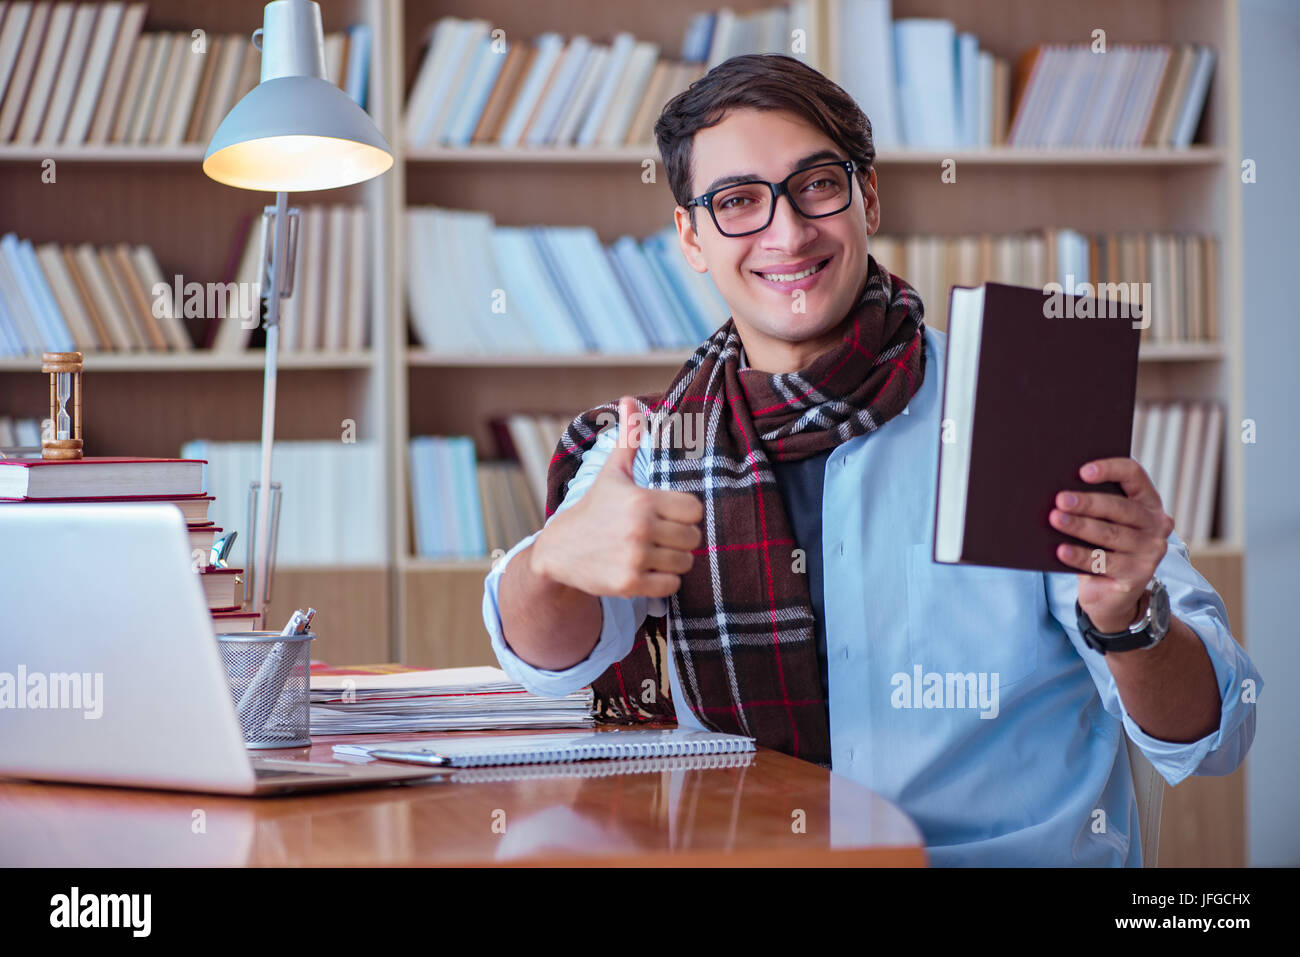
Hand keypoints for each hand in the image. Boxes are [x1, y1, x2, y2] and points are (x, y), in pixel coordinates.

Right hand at [530, 395, 705, 598]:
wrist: (559, 550)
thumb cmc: (594, 507)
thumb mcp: (612, 473)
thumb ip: (629, 437)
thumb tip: (630, 399)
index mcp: (642, 500)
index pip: (695, 510)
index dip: (685, 512)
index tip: (667, 513)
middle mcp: (639, 529)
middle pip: (693, 537)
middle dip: (680, 537)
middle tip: (659, 534)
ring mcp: (635, 558)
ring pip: (685, 563)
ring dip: (673, 559)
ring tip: (653, 551)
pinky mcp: (629, 584)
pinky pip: (671, 585)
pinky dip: (663, 580)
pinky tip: (645, 569)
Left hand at [1050, 457, 1173, 632]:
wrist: (1110, 593)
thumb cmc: (1100, 546)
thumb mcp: (1100, 523)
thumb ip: (1091, 507)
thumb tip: (1059, 494)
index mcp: (1147, 501)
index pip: (1134, 475)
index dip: (1110, 469)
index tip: (1082, 471)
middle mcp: (1156, 524)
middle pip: (1121, 507)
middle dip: (1088, 502)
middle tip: (1061, 499)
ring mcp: (1150, 551)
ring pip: (1112, 534)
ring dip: (1081, 526)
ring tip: (1055, 519)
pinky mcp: (1138, 575)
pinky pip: (1105, 562)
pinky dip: (1080, 555)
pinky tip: (1061, 550)